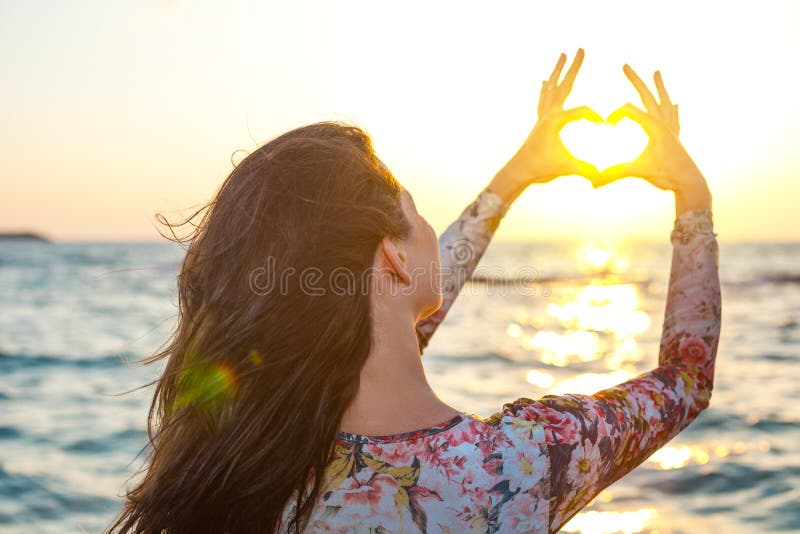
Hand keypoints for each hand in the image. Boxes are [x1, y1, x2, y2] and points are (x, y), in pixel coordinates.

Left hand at [490, 49, 602, 202]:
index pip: (582, 111)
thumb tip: (601, 177)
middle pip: (563, 85)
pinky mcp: (539, 122)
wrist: (517, 172)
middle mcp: (547, 114)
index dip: (596, 117)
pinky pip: (543, 100)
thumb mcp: (566, 168)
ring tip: (562, 55)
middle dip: (573, 67)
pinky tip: (545, 81)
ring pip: (552, 88)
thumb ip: (586, 169)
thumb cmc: (540, 169)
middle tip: (580, 48)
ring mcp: (542, 117)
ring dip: (558, 71)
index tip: (608, 126)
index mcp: (555, 122)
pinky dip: (546, 89)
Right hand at [592, 64, 709, 198]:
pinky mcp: (676, 137)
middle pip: (647, 95)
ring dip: (659, 86)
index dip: (614, 115)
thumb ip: (614, 174)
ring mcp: (672, 128)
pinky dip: (671, 109)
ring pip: (664, 101)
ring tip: (656, 72)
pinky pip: (674, 117)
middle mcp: (664, 123)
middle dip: (635, 80)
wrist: (690, 183)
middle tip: (625, 65)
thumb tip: (593, 182)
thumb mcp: (637, 172)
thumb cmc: (665, 175)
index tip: (606, 124)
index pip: (629, 110)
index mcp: (654, 126)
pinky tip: (674, 104)